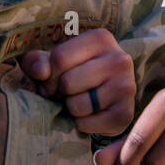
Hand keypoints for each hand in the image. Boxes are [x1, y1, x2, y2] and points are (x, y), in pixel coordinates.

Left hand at [20, 28, 135, 135]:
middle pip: (67, 82)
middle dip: (60, 92)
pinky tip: (89, 115)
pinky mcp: (125, 114)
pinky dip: (81, 124)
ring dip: (71, 108)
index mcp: (101, 39)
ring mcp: (126, 87)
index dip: (47, 75)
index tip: (51, 80)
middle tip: (66, 92)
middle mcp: (119, 59)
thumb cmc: (75, 71)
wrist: (107, 95)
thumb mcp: (54, 60)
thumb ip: (38, 61)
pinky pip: (86, 125)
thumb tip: (40, 71)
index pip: (60, 58)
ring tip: (79, 101)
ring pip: (77, 105)